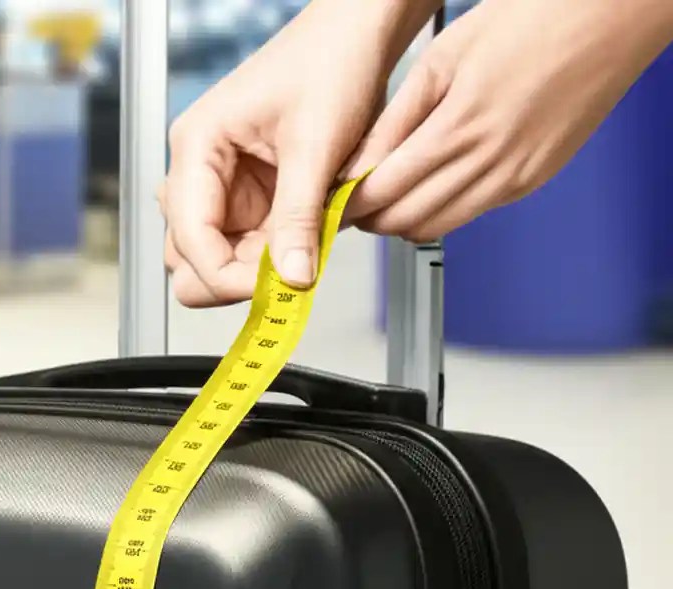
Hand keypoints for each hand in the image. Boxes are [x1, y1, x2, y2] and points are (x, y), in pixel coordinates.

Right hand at [161, 0, 439, 306]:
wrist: (357, 36)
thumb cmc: (328, 62)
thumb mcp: (316, 146)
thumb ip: (299, 218)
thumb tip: (293, 279)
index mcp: (197, 146)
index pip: (190, 237)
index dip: (227, 275)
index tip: (276, 290)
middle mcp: (199, 169)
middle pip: (186, 255)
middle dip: (231, 276)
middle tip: (284, 281)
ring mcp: (223, 186)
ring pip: (215, 256)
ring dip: (253, 269)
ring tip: (300, 258)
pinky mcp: (251, 195)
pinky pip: (250, 244)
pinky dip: (275, 255)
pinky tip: (306, 244)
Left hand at [344, 0, 672, 240]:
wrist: (606, 18)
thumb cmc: (527, 22)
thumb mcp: (442, 61)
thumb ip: (395, 122)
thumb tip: (356, 165)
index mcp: (459, 131)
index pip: (382, 192)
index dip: (347, 204)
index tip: (326, 201)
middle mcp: (490, 165)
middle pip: (406, 219)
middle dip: (369, 217)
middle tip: (346, 203)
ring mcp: (517, 178)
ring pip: (439, 225)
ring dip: (403, 218)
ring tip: (380, 196)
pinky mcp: (535, 180)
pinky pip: (473, 210)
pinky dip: (440, 207)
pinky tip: (426, 184)